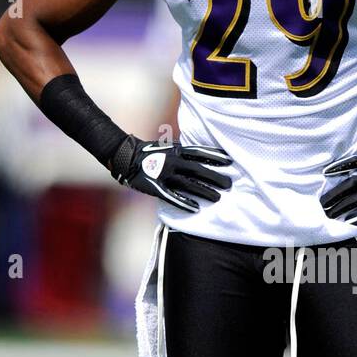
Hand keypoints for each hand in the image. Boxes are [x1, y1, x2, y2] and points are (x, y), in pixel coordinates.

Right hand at [110, 135, 232, 210]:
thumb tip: (202, 157)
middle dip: (214, 177)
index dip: (215, 157)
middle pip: (198, 170)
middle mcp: (172, 162)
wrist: (127, 157)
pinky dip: (184, 202)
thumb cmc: (150, 153)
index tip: (229, 162)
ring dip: (204, 191)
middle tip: (229, 184)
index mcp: (176, 151)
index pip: (199, 152)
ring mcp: (164, 175)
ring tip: (217, 198)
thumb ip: (184, 153)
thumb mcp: (169, 147)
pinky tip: (196, 209)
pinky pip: (172, 196)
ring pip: (188, 184)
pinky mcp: (155, 187)